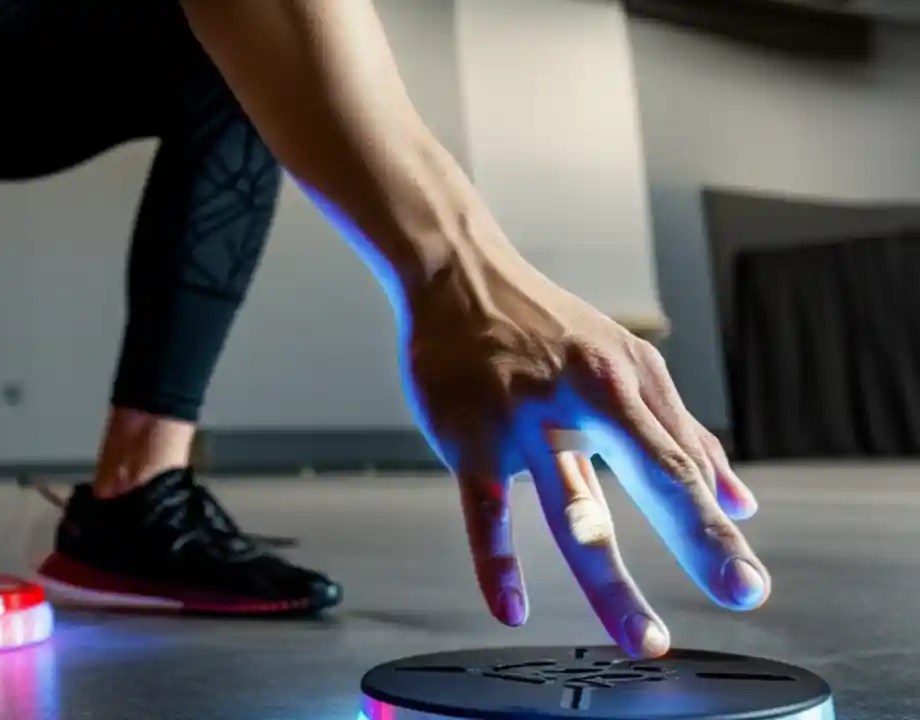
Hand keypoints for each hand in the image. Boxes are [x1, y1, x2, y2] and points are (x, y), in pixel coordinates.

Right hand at [403, 247, 765, 658]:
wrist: (457, 278)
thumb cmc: (545, 324)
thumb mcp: (626, 361)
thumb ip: (681, 431)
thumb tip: (739, 499)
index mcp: (626, 383)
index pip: (683, 465)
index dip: (718, 526)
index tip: (748, 583)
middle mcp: (582, 401)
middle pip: (650, 477)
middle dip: (700, 538)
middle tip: (741, 593)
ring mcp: (523, 421)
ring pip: (572, 508)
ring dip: (608, 579)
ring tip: (638, 637)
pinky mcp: (470, 437)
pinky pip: (485, 509)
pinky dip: (497, 561)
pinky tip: (511, 607)